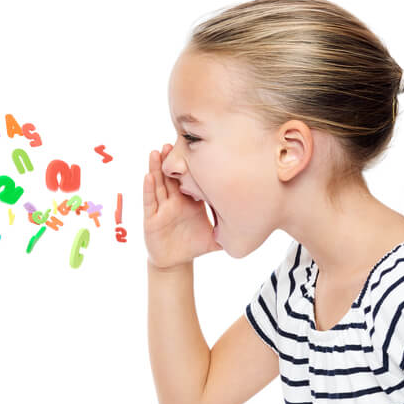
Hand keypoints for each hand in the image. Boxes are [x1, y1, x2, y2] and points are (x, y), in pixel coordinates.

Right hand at [143, 143, 220, 269]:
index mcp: (190, 201)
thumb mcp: (215, 237)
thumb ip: (231, 232)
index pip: (190, 179)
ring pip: (158, 183)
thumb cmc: (194, 245)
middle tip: (171, 142)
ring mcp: (162, 208)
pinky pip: (150, 201)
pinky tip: (148, 176)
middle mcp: (174, 200)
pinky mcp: (151, 218)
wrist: (176, 260)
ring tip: (156, 152)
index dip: (191, 165)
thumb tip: (255, 230)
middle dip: (170, 159)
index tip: (194, 148)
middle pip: (171, 175)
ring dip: (156, 167)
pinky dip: (148, 188)